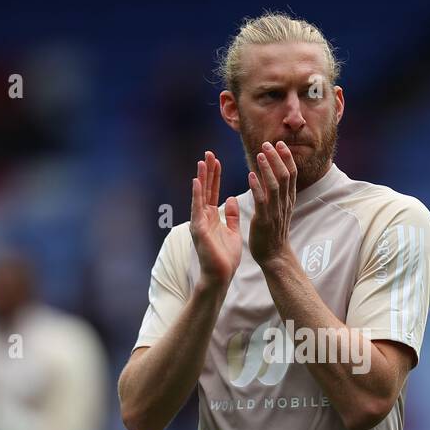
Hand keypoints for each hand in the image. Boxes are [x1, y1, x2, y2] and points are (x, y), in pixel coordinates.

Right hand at [190, 151, 241, 288]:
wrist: (221, 276)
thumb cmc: (225, 258)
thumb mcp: (232, 232)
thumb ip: (231, 216)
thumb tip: (232, 199)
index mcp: (212, 217)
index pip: (213, 192)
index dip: (214, 176)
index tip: (216, 160)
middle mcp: (203, 217)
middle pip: (205, 190)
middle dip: (208, 172)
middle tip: (209, 153)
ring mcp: (199, 222)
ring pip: (200, 196)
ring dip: (201, 179)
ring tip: (203, 161)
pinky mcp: (198, 230)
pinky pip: (197, 209)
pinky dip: (197, 195)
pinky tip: (197, 182)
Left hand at [247, 141, 297, 264]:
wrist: (274, 255)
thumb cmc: (274, 232)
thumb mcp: (280, 209)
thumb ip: (279, 193)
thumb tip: (275, 176)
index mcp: (288, 200)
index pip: (291, 174)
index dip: (286, 158)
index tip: (280, 144)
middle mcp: (284, 203)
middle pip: (285, 176)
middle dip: (277, 158)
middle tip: (268, 143)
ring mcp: (275, 211)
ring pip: (275, 185)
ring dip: (268, 168)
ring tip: (261, 154)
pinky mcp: (265, 220)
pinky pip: (262, 201)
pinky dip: (257, 187)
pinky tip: (251, 175)